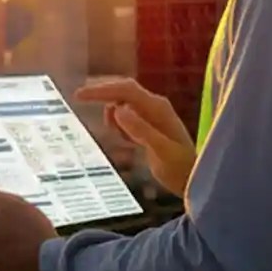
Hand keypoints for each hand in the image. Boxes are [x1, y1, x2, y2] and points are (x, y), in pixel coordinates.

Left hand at [0, 172, 58, 270]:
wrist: (48, 262)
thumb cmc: (29, 230)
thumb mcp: (7, 202)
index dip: (0, 203)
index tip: (14, 206)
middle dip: (4, 218)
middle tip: (23, 217)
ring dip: (10, 234)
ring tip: (29, 232)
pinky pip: (8, 254)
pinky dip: (16, 249)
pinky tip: (31, 245)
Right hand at [75, 78, 196, 196]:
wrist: (193, 180)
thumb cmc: (180, 168)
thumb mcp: (161, 151)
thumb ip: (141, 130)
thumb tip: (117, 109)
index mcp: (157, 108)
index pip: (125, 90)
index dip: (101, 90)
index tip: (78, 96)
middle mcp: (154, 106)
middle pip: (122, 91)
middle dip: (101, 94)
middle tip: (78, 99)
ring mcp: (151, 116)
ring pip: (121, 105)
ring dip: (113, 117)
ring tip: (123, 141)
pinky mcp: (148, 126)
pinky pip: (126, 119)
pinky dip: (119, 126)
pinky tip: (128, 143)